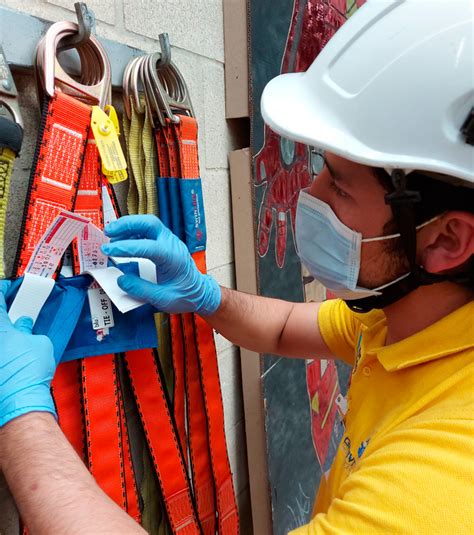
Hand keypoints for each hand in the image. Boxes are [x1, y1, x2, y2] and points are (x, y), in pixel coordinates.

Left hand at [0, 281, 55, 426]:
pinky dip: (3, 353)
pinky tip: (8, 356)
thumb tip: (23, 326)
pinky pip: (0, 355)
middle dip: (3, 316)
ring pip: (1, 339)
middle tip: (11, 313)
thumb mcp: (39, 344)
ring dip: (5, 335)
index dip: (3, 290)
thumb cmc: (28, 373)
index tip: (7, 288)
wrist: (18, 403)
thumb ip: (28, 330)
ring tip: (12, 336)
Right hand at [102, 215, 220, 315]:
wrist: (200, 292)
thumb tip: (121, 280)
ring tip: (110, 235)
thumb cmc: (185, 295)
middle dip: (127, 224)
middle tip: (108, 232)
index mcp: (173, 259)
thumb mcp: (163, 299)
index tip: (108, 250)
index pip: (148, 246)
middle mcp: (172, 245)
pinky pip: (148, 231)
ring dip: (128, 225)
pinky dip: (133, 232)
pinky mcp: (165, 242)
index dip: (126, 247)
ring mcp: (170, 241)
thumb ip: (141, 289)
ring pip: (148, 223)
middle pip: (150, 223)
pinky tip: (121, 239)